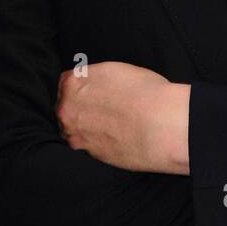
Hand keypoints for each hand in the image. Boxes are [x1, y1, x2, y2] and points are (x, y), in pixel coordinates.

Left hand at [55, 61, 189, 174]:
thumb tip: (92, 85)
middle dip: (80, 107)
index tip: (92, 91)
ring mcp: (75, 134)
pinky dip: (97, 142)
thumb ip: (94, 77)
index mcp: (73, 83)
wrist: (161, 126)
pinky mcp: (88, 154)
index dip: (81, 86)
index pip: (65, 82)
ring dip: (86, 127)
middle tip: (103, 109)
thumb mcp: (116, 70)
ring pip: (73, 129)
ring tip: (110, 124)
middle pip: (65, 107)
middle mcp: (67, 110)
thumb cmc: (146, 94)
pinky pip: (86, 146)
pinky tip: (114, 137)